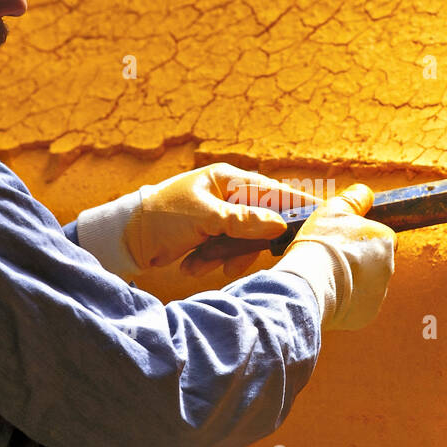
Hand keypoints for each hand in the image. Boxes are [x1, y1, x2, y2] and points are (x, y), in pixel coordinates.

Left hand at [124, 163, 321, 279]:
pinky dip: (214, 261)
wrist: (124, 238)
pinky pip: (227, 251)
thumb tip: (278, 223)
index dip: (297, 204)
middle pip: (261, 221)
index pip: (272, 191)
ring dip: (225, 256)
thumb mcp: (203, 218)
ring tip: (201, 263)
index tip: (322, 214)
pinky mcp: (211, 237)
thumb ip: (242, 221)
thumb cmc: (162, 217)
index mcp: (228, 180)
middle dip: (247, 245)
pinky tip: (194, 266)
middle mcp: (228, 196)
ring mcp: (220, 217)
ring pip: (244, 241)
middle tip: (237, 259)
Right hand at [273, 183, 394, 329]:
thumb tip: (365, 191)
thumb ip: (354, 199)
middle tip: (331, 260)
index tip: (341, 243)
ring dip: (352, 281)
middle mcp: (389, 266)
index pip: (380, 237)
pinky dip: (347, 301)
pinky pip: (358, 305)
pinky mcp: (368, 313)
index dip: (360, 239)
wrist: (310, 284)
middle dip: (357, 261)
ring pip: (367, 284)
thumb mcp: (333, 209)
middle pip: (375, 261)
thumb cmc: (321, 244)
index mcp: (386, 239)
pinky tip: (329, 294)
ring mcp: (380, 292)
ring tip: (326, 278)